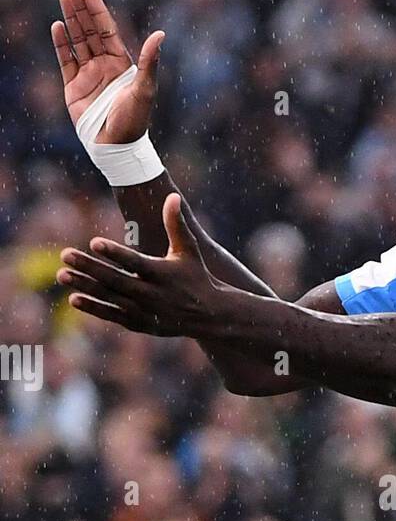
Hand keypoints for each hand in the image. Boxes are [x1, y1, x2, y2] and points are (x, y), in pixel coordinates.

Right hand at [51, 0, 163, 142]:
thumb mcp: (144, 89)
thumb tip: (161, 35)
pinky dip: (61, 44)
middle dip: (81, 9)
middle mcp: (104, 65)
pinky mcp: (73, 86)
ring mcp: (88, 74)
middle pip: (90, 31)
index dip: (98, 11)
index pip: (107, 31)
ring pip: (77, 41)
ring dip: (70, 19)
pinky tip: (57, 26)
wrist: (115, 146)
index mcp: (121, 64)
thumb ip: (150, 62)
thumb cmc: (133, 121)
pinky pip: (65, 60)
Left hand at [57, 193, 224, 336]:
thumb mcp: (188, 250)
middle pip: (115, 280)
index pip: (134, 262)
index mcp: (162, 273)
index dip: (114, 253)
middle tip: (65, 254)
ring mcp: (144, 311)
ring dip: (85, 286)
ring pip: (109, 298)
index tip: (94, 242)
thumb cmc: (196, 276)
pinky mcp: (139, 323)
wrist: (209, 315)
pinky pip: (112, 315)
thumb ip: (176, 224)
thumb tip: (172, 196)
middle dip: (89, 267)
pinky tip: (74, 298)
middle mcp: (151, 294)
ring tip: (62, 274)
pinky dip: (94, 308)